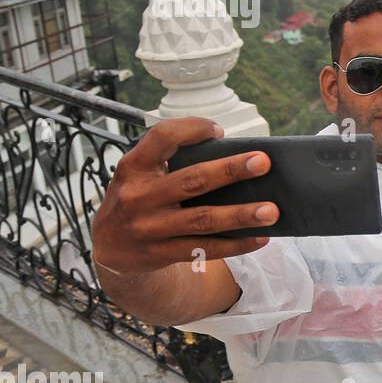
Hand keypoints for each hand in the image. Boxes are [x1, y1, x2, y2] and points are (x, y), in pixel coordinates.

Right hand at [91, 117, 279, 275]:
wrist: (108, 247)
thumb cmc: (140, 199)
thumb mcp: (142, 176)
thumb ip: (174, 164)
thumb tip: (235, 157)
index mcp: (134, 167)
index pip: (162, 137)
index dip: (192, 129)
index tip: (220, 130)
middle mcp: (138, 195)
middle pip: (192, 180)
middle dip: (230, 170)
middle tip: (263, 163)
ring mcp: (147, 227)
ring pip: (202, 220)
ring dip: (240, 215)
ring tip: (271, 211)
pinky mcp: (158, 254)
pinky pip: (204, 249)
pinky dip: (235, 244)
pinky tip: (260, 238)